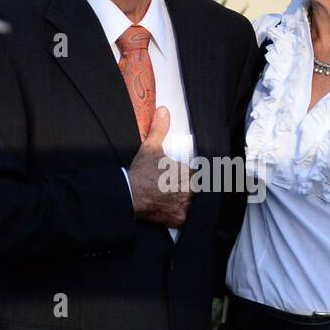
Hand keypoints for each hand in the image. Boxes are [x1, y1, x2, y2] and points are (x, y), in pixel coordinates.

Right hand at [127, 107, 192, 227]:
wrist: (128, 195)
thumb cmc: (141, 172)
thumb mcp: (150, 147)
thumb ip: (160, 128)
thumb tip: (163, 111)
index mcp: (189, 173)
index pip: (201, 174)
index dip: (194, 174)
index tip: (187, 176)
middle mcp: (191, 190)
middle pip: (200, 190)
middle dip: (192, 188)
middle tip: (178, 187)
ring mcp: (186, 206)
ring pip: (195, 204)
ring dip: (190, 202)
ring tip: (176, 198)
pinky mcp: (179, 219)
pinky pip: (187, 217)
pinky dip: (182, 215)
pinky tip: (173, 208)